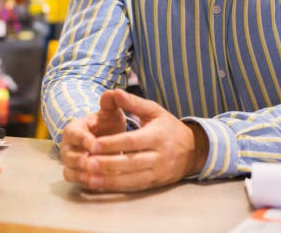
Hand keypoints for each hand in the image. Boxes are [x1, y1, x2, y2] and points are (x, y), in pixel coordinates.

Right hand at [60, 89, 126, 185]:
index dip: (84, 140)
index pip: (74, 134)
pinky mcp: (75, 173)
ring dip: (83, 174)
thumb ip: (111, 102)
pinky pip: (74, 180)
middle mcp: (68, 145)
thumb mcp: (111, 111)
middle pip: (69, 155)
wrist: (106, 137)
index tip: (96, 145)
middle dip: (82, 160)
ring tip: (98, 177)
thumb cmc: (107, 123)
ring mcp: (70, 161)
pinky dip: (84, 182)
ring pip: (70, 169)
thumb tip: (112, 93)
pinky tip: (99, 183)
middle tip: (96, 165)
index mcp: (74, 128)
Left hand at [62, 89, 208, 192]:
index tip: (93, 144)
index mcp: (158, 136)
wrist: (193, 150)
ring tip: (89, 178)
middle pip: (131, 163)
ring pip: (132, 179)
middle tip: (87, 163)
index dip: (112, 144)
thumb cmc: (168, 127)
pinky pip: (134, 188)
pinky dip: (117, 187)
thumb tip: (114, 92)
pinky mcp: (156, 184)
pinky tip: (101, 185)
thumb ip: (133, 102)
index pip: (132, 141)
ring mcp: (159, 172)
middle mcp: (160, 156)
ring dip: (109, 180)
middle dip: (108, 164)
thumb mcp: (154, 111)